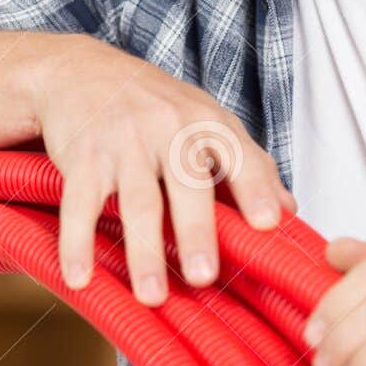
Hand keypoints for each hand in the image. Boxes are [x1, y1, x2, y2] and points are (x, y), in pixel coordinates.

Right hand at [28, 36, 294, 303]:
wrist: (82, 70)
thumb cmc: (155, 104)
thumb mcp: (207, 120)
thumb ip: (249, 164)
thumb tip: (288, 211)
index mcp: (207, 123)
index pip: (239, 156)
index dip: (255, 189)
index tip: (267, 224)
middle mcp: (169, 128)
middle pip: (187, 184)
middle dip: (196, 231)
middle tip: (203, 276)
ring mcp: (124, 142)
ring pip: (137, 201)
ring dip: (143, 251)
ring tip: (151, 296)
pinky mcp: (83, 155)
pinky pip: (81, 203)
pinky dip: (77, 242)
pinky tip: (79, 277)